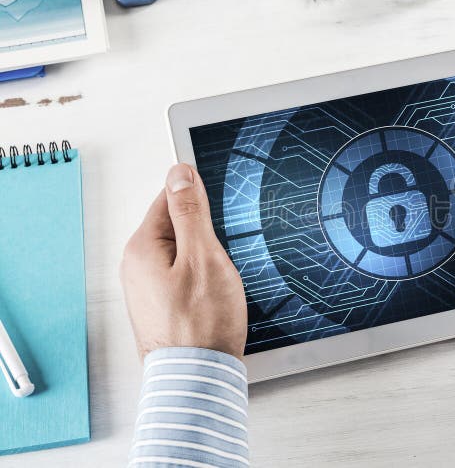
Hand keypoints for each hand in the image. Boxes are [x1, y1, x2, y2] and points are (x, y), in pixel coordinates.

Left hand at [121, 164, 246, 360]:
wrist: (197, 377)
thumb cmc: (202, 323)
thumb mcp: (203, 256)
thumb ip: (190, 213)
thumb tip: (179, 174)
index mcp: (141, 248)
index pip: (168, 200)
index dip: (197, 203)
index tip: (217, 215)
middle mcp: (136, 267)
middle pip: (175, 228)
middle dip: (203, 236)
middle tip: (220, 258)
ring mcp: (146, 288)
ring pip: (181, 254)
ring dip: (204, 260)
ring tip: (218, 284)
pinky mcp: (159, 306)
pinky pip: (181, 276)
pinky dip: (199, 279)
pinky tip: (212, 297)